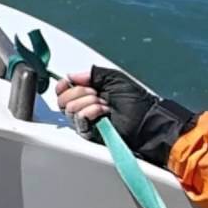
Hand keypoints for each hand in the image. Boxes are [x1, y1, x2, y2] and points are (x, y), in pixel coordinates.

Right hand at [55, 65, 198, 167]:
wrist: (145, 119)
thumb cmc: (135, 101)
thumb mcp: (113, 78)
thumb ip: (91, 74)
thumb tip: (71, 76)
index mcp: (89, 93)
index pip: (63, 91)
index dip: (63, 85)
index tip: (67, 82)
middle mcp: (84, 107)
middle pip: (62, 99)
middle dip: (78, 92)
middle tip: (95, 93)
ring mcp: (86, 121)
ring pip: (69, 109)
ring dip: (88, 102)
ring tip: (104, 104)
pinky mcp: (89, 133)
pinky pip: (78, 120)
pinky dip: (90, 112)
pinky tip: (103, 112)